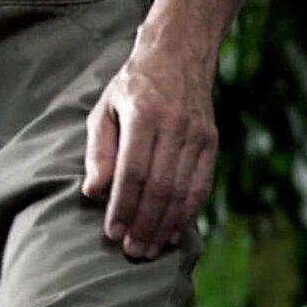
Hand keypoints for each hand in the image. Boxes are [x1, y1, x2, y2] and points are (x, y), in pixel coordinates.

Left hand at [83, 41, 218, 259]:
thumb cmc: (133, 86)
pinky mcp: (211, 142)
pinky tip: (176, 231)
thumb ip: (99, 151)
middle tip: (132, 251)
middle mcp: (175, 126)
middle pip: (160, 187)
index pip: (133, 172)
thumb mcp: (105, 109)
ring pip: (182, 191)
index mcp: (144, 115)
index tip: (112, 232)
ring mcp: (198, 135)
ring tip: (151, 249)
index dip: (123, 206)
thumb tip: (94, 192)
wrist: (180, 54)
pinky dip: (189, 212)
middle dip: (145, 224)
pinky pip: (201, 184)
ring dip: (166, 225)